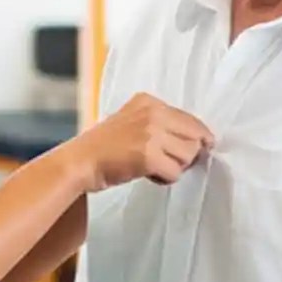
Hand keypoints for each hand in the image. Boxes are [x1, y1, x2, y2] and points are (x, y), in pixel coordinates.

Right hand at [63, 92, 214, 192]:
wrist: (80, 161)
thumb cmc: (104, 147)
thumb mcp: (132, 121)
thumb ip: (160, 124)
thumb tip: (200, 140)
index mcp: (149, 101)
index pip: (190, 119)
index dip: (198, 138)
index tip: (201, 147)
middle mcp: (153, 113)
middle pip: (195, 137)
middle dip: (187, 154)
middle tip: (169, 162)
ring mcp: (151, 133)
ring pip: (188, 155)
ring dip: (175, 167)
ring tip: (154, 168)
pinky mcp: (149, 155)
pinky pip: (174, 172)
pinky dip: (165, 179)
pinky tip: (149, 175)